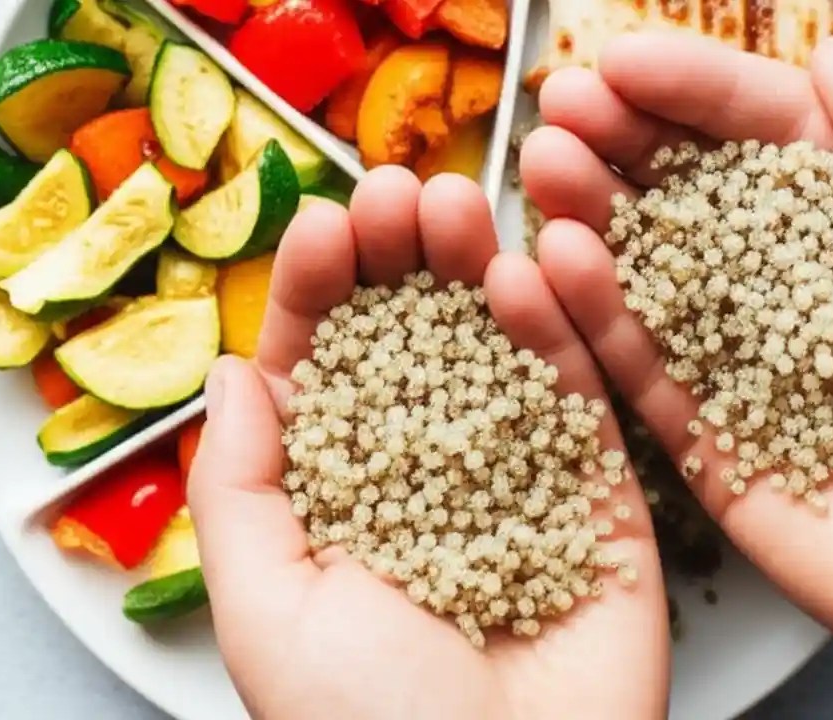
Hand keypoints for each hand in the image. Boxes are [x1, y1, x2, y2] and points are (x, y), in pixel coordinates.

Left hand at [187, 169, 669, 719]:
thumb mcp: (264, 605)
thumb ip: (240, 486)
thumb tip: (232, 370)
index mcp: (338, 498)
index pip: (325, 370)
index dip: (323, 292)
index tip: (326, 223)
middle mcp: (425, 478)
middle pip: (412, 342)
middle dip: (401, 260)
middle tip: (401, 192)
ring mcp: (516, 482)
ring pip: (496, 354)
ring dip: (477, 271)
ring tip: (457, 205)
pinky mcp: (600, 498)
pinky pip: (580, 405)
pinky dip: (558, 334)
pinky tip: (526, 273)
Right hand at [521, 34, 832, 711]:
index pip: (768, 133)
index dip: (694, 91)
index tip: (621, 59)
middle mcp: (800, 286)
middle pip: (694, 194)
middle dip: (623, 142)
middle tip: (558, 102)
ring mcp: (748, 363)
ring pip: (652, 273)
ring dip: (591, 214)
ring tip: (543, 164)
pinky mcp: (710, 440)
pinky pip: (639, 367)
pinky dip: (593, 315)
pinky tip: (556, 262)